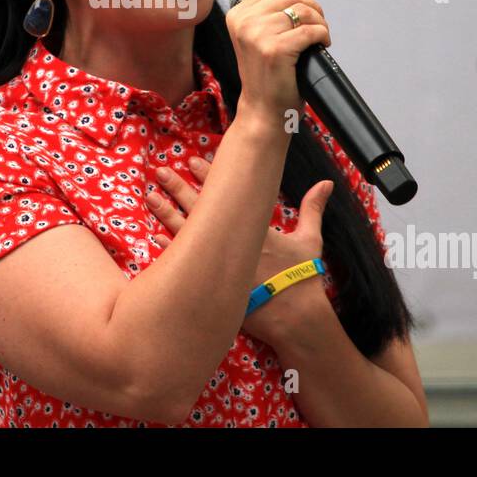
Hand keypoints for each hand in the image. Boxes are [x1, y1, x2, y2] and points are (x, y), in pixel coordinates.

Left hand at [147, 154, 334, 346]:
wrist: (295, 316)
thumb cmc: (302, 278)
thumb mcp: (310, 239)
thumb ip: (313, 208)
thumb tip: (327, 183)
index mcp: (254, 226)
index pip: (227, 194)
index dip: (208, 176)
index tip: (192, 161)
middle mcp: (234, 241)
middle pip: (201, 209)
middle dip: (179, 188)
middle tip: (162, 171)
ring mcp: (221, 263)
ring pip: (187, 233)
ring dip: (166, 214)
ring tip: (149, 197)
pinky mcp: (213, 284)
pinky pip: (184, 266)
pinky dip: (169, 252)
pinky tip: (154, 239)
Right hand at [223, 0, 331, 123]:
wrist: (262, 109)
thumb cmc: (265, 75)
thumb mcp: (255, 37)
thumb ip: (266, 14)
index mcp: (237, 15)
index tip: (305, 10)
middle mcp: (244, 22)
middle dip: (312, 7)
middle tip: (317, 25)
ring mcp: (258, 35)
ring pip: (303, 11)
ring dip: (320, 22)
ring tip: (320, 36)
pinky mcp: (275, 49)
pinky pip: (311, 30)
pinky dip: (323, 35)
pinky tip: (321, 45)